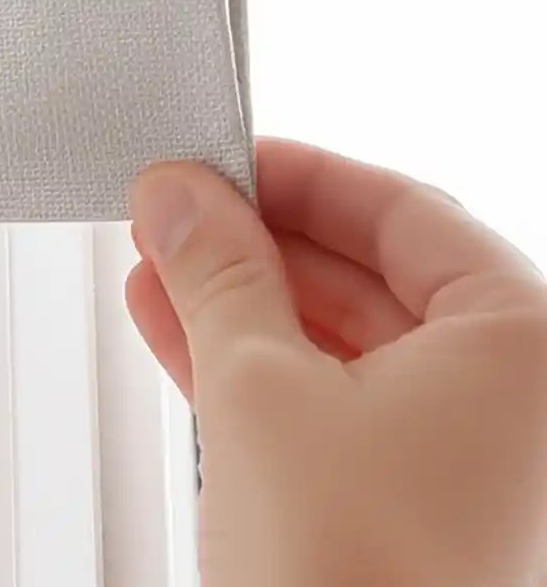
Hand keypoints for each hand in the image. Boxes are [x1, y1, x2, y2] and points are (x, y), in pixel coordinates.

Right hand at [127, 139, 546, 585]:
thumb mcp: (261, 395)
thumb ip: (220, 278)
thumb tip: (182, 201)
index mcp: (528, 345)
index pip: (402, 210)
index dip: (295, 176)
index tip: (218, 162)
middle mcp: (517, 400)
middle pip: (368, 275)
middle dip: (254, 245)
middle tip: (173, 214)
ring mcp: (465, 459)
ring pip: (338, 344)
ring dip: (238, 305)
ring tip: (157, 269)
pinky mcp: (406, 506)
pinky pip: (326, 406)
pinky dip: (250, 369)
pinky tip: (178, 334)